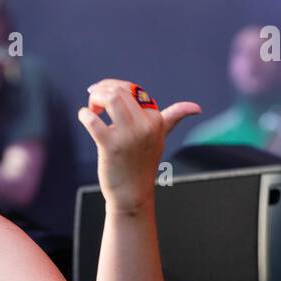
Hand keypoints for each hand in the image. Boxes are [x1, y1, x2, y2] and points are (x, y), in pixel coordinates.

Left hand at [78, 78, 201, 213]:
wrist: (133, 194)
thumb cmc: (143, 163)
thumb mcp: (160, 138)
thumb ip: (174, 118)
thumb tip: (196, 107)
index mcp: (156, 119)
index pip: (132, 89)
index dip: (114, 87)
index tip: (103, 94)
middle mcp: (145, 125)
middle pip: (119, 91)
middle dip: (102, 90)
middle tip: (95, 101)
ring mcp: (128, 135)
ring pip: (110, 98)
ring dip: (96, 97)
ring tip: (92, 108)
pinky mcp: (110, 145)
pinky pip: (93, 120)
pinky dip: (84, 114)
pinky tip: (85, 117)